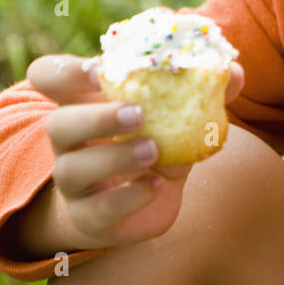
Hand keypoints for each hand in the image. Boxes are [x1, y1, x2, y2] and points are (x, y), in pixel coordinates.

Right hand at [28, 53, 243, 247]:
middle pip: (58, 124)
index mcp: (84, 101)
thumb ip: (204, 90)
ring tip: (153, 149)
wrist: (142, 198)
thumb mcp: (177, 111)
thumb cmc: (157, 139)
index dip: (65, 70)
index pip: (49, 76)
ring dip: (115, 157)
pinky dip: (129, 196)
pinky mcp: (91, 216)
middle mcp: (70, 142)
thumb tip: (234, 72)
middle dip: (95, 117)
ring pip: (73, 169)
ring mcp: (75, 182)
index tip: (98, 68)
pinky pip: (98, 209)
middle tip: (138, 113)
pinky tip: (156, 184)